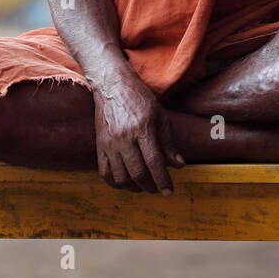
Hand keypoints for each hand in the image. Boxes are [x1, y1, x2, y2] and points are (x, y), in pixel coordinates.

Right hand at [93, 73, 184, 194]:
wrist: (112, 86)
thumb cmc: (139, 99)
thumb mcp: (160, 116)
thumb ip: (168, 142)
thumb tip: (179, 165)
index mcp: (142, 128)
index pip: (154, 162)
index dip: (162, 180)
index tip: (169, 191)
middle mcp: (124, 137)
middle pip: (137, 172)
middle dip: (150, 186)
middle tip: (158, 189)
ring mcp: (109, 143)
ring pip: (120, 176)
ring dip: (133, 187)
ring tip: (143, 186)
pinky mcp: (99, 145)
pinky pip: (104, 172)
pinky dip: (115, 183)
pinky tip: (125, 182)